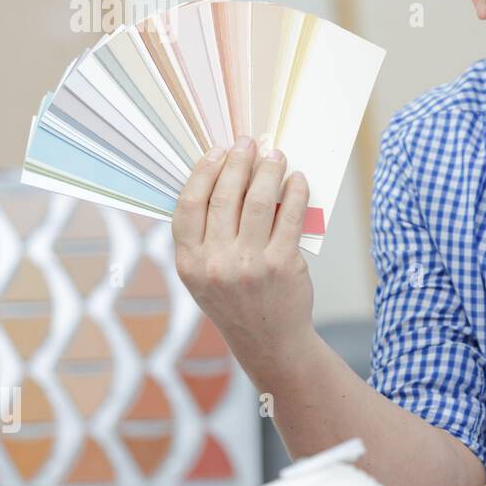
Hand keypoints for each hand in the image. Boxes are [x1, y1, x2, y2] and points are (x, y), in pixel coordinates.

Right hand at [172, 136, 315, 365]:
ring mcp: (249, 264)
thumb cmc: (237, 303)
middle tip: (249, 143)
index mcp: (189, 262)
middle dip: (238, 162)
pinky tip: (297, 180)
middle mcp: (215, 262)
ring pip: (257, 201)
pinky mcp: (282, 264)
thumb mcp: (204, 276)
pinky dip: (294, 192)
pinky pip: (289, 216)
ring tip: (276, 156)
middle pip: (223, 196)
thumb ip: (205, 236)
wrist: (270, 342)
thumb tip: (221, 180)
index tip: (217, 152)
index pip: (188, 204)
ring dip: (268, 171)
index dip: (203, 172)